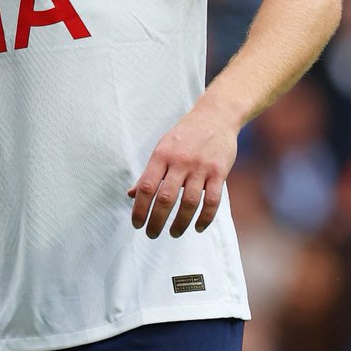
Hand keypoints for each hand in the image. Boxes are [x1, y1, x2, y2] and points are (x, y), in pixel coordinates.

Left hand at [127, 107, 237, 238]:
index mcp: (162, 155)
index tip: (136, 224)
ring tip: (174, 233)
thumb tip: (131, 194)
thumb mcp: (162, 148)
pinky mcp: (219, 172)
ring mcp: (201, 167)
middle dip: (157, 220)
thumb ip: (149, 172)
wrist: (215, 116)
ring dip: (180, 223)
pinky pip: (212, 201)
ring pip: (189, 203)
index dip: (140, 208)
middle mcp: (180, 161)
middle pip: (166, 198)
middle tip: (152, 234)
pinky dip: (205, 218)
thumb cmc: (184, 136)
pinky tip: (198, 227)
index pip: (146, 187)